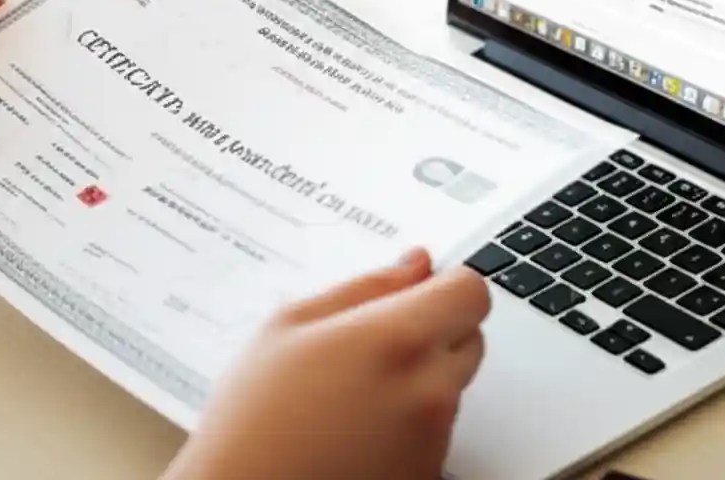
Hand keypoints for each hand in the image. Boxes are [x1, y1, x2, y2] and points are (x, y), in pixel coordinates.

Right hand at [164, 249, 489, 479]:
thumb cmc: (253, 419)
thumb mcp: (289, 325)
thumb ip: (365, 286)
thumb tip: (416, 265)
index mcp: (397, 339)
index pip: (471, 291)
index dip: (447, 284)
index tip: (422, 288)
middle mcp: (429, 389)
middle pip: (471, 336)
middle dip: (435, 329)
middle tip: (373, 344)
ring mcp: (434, 438)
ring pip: (451, 384)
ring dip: (421, 377)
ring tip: (353, 394)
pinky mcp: (430, 471)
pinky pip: (438, 429)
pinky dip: (412, 422)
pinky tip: (360, 427)